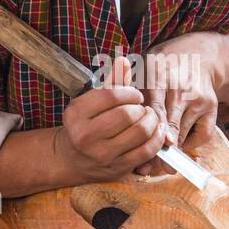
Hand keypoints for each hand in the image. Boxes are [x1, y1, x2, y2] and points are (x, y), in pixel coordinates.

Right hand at [54, 54, 166, 181]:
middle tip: (142, 108)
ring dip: (152, 121)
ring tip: (149, 117)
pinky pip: (146, 151)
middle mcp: (85, 135)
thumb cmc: (85, 125)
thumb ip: (110, 82)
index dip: (131, 92)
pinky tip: (156, 131)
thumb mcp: (91, 102)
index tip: (136, 95)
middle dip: (141, 108)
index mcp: (76, 113)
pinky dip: (157, 138)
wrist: (72, 159)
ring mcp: (102, 154)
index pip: (111, 95)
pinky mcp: (117, 168)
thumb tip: (124, 60)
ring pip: (140, 132)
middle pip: (128, 114)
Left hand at [134, 33, 220, 175]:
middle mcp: (181, 87)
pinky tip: (179, 147)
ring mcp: (199, 98)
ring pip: (183, 134)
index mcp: (159, 75)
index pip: (153, 110)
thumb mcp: (142, 72)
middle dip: (156, 149)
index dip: (147, 132)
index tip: (138, 149)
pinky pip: (202, 135)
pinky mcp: (212, 106)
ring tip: (159, 165)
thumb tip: (120, 122)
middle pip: (169, 126)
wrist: (196, 56)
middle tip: (145, 167)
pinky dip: (190, 145)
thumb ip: (128, 94)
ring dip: (170, 151)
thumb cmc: (160, 69)